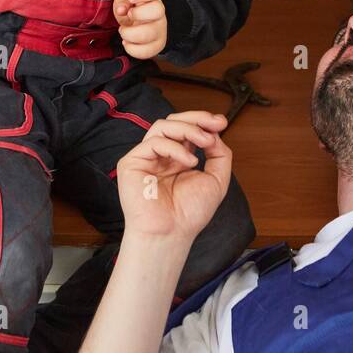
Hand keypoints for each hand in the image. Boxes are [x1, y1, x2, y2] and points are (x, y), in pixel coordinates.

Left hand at [113, 0, 167, 59]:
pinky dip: (132, 49)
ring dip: (131, 34)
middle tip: (128, 15)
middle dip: (138, 14)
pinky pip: (148, 51)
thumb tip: (121, 9)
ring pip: (151, 33)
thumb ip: (122, 1)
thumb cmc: (131, 8)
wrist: (137, 23)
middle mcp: (159, 13)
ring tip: (123, 30)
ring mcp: (160, 29)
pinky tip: (126, 42)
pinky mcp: (157, 45)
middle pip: (158, 10)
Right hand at [115, 111, 231, 240]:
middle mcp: (160, 156)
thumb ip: (220, 155)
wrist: (171, 233)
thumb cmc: (189, 214)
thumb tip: (215, 133)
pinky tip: (189, 161)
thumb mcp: (216, 180)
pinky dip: (175, 147)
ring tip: (205, 141)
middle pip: (174, 121)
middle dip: (197, 118)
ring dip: (188, 129)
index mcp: (177, 158)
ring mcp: (145, 157)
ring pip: (163, 126)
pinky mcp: (131, 162)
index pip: (186, 129)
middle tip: (215, 124)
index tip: (221, 123)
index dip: (203, 121)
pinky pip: (154, 142)